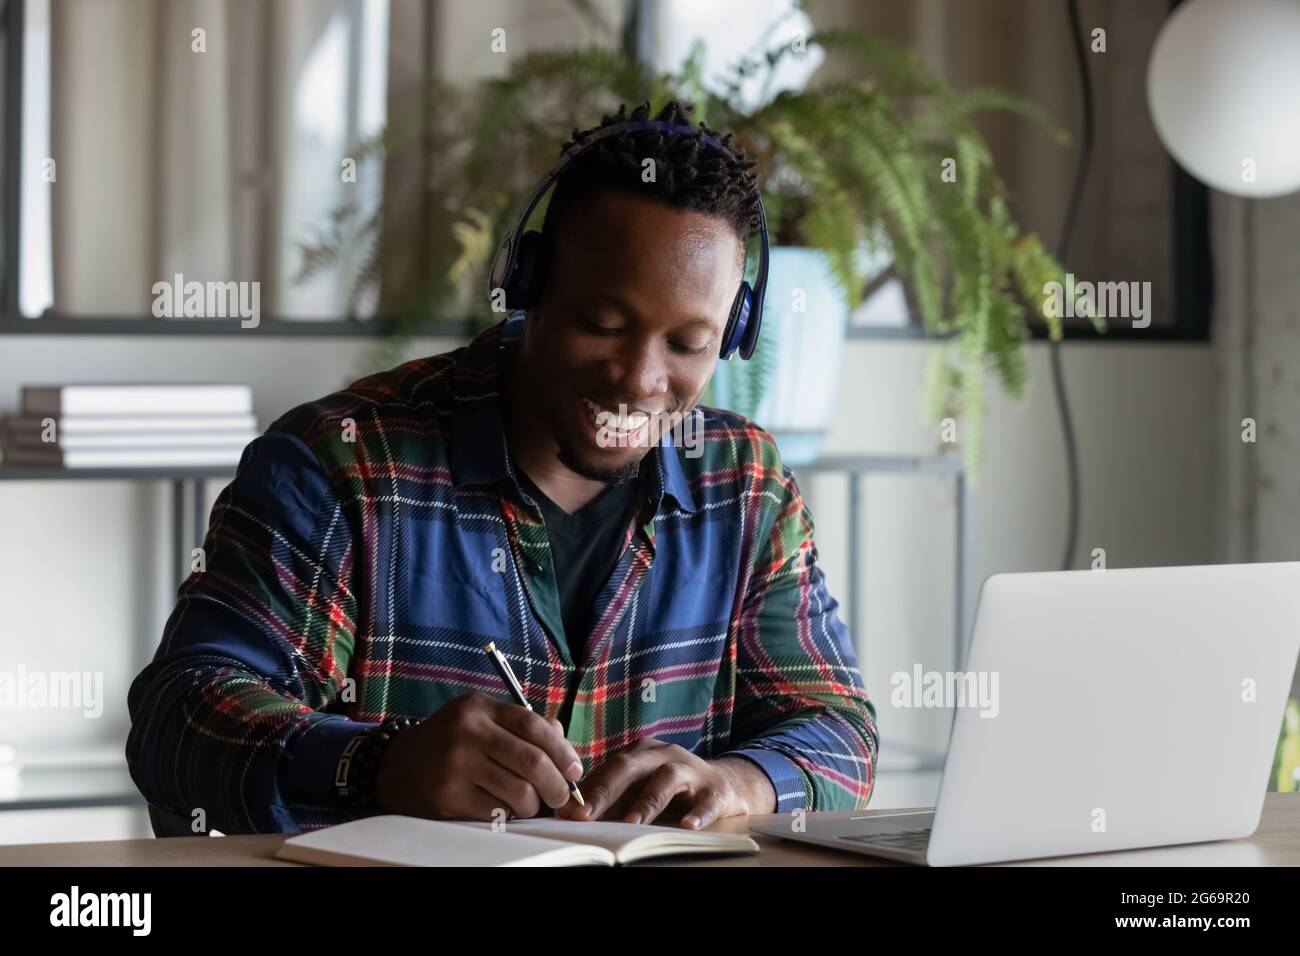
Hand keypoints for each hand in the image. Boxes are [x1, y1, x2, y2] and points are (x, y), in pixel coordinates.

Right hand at [373, 691, 583, 820]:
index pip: (533, 726)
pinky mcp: (448, 796)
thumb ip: (523, 727)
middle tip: (561, 797)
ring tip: (529, 803)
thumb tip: (566, 750)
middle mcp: (467, 732)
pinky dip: (509, 815)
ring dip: (533, 805)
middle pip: (532, 762)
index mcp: (479, 708)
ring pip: (519, 792)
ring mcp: (456, 765)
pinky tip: (504, 809)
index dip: (562, 750)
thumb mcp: (482, 720)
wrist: (399, 766)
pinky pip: (497, 812)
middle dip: (556, 785)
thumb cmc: (453, 742)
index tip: (574, 770)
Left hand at [555, 738, 770, 829]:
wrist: (726, 787)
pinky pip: (707, 801)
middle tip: (586, 815)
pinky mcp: (717, 790)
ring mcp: (692, 769)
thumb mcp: (640, 790)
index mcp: (642, 753)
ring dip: (647, 801)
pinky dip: (698, 814)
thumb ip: (610, 800)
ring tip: (631, 823)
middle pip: (630, 765)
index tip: (569, 812)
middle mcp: (664, 755)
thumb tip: (569, 814)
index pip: (609, 767)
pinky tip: (687, 827)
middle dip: (606, 790)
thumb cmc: (673, 791)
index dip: (588, 789)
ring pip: (667, 778)